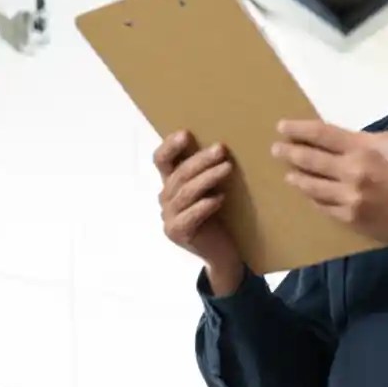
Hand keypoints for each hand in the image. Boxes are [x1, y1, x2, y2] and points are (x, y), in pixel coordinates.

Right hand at [153, 131, 242, 293]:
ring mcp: (168, 218)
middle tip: (221, 149)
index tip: (186, 133)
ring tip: (227, 168)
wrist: (222, 252)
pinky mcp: (177, 233)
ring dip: (207, 178)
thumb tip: (222, 143)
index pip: (160, 160)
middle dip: (200, 160)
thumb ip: (206, 171)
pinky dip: (205, 205)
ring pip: (185, 193)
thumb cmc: (219, 216)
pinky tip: (220, 198)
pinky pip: (190, 216)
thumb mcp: (211, 189)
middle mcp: (165, 200)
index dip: (169, 146)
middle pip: (178, 174)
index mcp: (170, 184)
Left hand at [272, 120, 387, 253]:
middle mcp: (351, 171)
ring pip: (310, 185)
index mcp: (363, 148)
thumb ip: (369, 138)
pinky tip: (306, 192)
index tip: (283, 126)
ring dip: (296, 176)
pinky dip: (312, 197)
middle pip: (309, 159)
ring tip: (287, 172)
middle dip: (289, 152)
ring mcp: (348, 198)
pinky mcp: (350, 218)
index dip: (298, 129)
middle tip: (276, 149)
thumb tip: (347, 139)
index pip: (321, 134)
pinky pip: (323, 206)